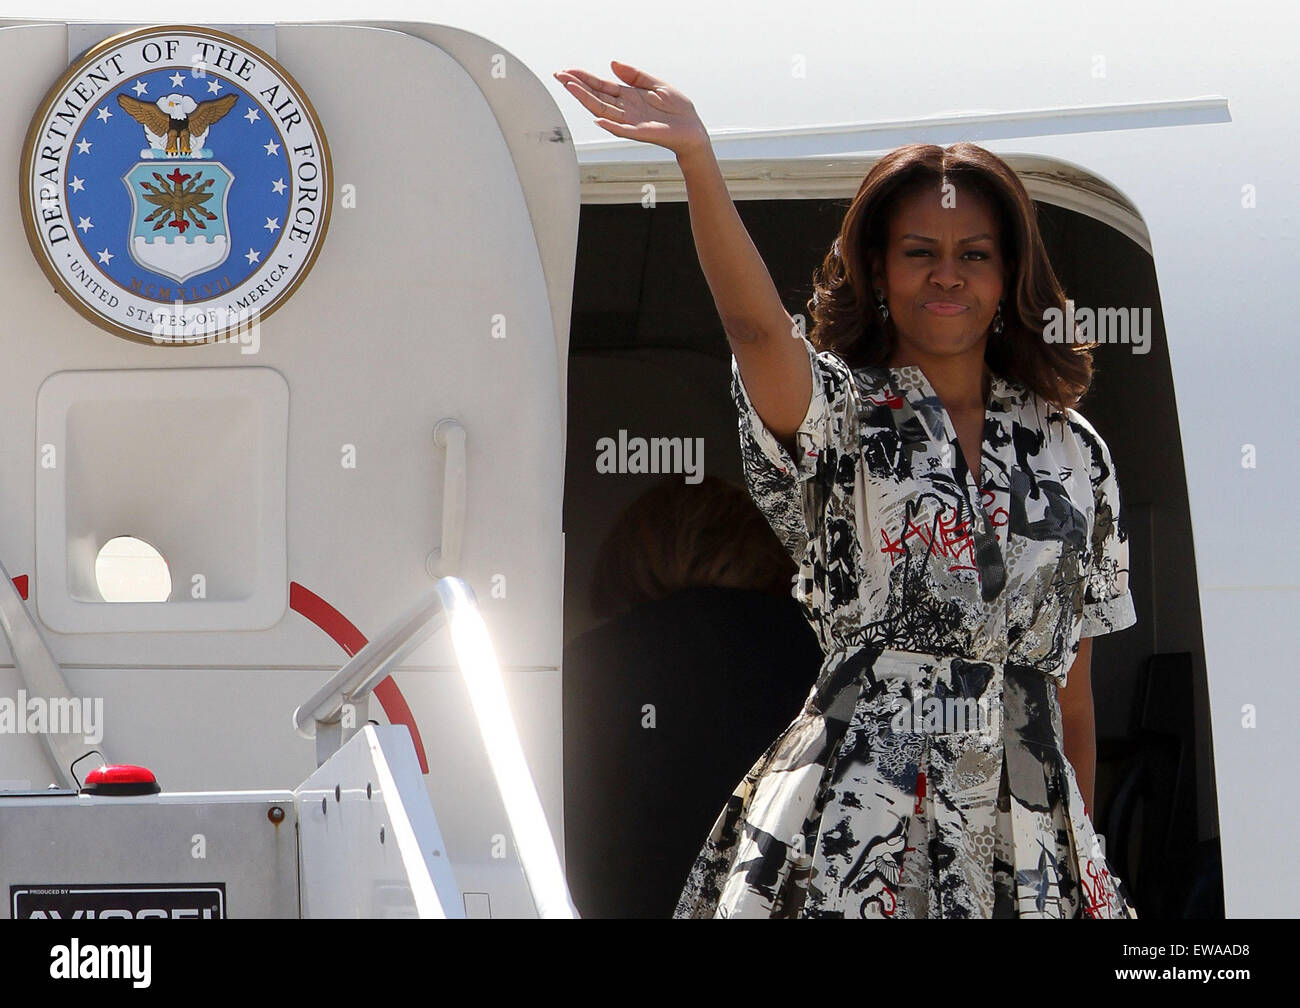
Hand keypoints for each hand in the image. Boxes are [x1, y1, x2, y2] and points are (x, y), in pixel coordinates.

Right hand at [553, 61, 710, 157]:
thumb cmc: (677, 108)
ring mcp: (630, 121)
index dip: (584, 78)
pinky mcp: (640, 132)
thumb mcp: (656, 83)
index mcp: (628, 96)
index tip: (567, 72)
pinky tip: (598, 118)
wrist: (692, 129)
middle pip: (596, 96)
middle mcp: (625, 109)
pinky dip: (610, 125)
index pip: (601, 86)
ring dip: (586, 100)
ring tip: (571, 88)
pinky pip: (622, 129)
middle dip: (577, 86)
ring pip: (603, 110)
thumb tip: (612, 64)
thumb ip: (634, 75)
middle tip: (559, 76)